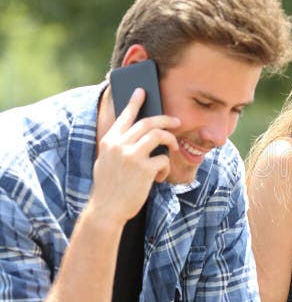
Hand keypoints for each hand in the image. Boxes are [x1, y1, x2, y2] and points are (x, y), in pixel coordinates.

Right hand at [92, 88, 180, 224]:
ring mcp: (132, 156)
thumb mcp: (107, 162)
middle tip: (177, 121)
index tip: (143, 91)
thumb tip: (138, 135)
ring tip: (172, 147)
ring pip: (159, 135)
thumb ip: (118, 147)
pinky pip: (163, 159)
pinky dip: (165, 167)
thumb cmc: (109, 187)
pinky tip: (159, 178)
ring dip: (170, 140)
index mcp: (109, 141)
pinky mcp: (144, 169)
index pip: (125, 116)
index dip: (135, 102)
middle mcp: (119, 144)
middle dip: (166, 119)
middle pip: (148, 122)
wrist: (106, 210)